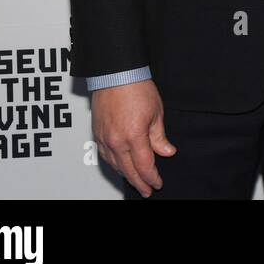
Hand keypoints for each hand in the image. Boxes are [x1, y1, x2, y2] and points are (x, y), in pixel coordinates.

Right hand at [91, 79, 174, 197]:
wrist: (115, 74)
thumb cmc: (136, 88)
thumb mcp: (156, 113)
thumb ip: (159, 137)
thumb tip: (167, 152)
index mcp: (133, 136)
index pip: (144, 166)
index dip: (152, 177)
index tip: (158, 183)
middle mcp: (116, 140)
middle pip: (128, 170)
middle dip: (139, 182)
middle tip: (147, 190)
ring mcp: (104, 138)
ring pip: (115, 165)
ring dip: (126, 175)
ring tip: (136, 181)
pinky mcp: (97, 133)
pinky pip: (105, 156)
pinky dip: (114, 164)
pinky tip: (120, 166)